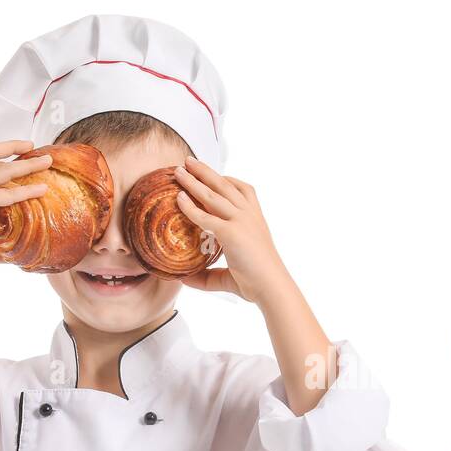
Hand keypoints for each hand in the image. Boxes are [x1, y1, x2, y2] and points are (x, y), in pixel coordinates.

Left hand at [172, 156, 287, 303]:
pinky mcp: (231, 232)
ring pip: (213, 194)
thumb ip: (207, 276)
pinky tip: (178, 198)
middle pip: (224, 185)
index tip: (213, 174)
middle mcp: (249, 215)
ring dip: (194, 180)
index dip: (228, 180)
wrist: (272, 288)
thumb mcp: (230, 276)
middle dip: (205, 172)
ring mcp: (241, 221)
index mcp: (256, 220)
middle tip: (188, 162)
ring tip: (178, 170)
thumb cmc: (257, 284)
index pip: (244, 190)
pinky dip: (190, 206)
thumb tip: (184, 279)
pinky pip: (205, 216)